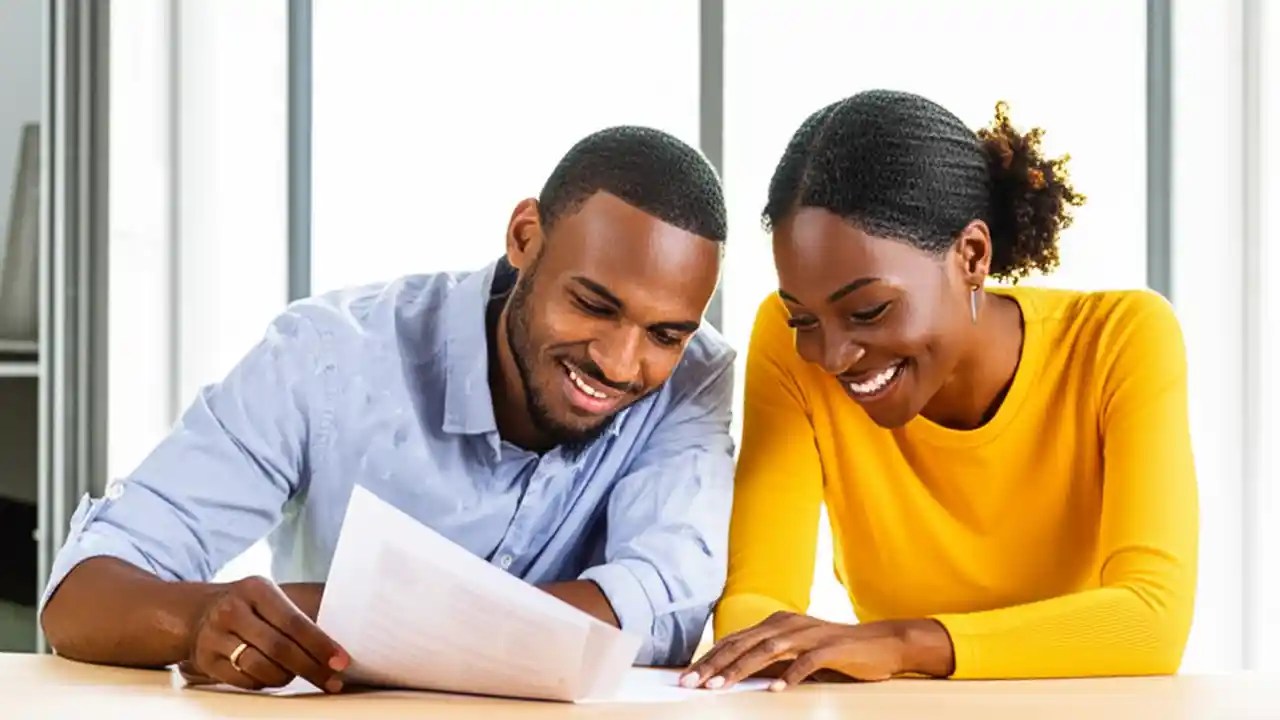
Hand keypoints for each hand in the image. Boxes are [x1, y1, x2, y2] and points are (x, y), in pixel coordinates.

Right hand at [178, 576, 348, 692]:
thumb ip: (297, 614)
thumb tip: (339, 641)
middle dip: (311, 667)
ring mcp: (215, 636)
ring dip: (288, 677)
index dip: (320, 644)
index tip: (340, 661)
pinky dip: (266, 683)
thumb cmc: (247, 605)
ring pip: (261, 668)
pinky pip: (245, 681)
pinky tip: (275, 677)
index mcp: (256, 589)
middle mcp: (232, 610)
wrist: (198, 612)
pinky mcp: (206, 661)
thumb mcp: (269, 595)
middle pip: (279, 648)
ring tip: (300, 675)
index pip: (294, 622)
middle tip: (332, 680)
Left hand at [679, 612, 953, 690]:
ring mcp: (809, 634)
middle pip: (743, 644)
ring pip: (767, 651)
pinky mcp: (831, 647)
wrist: (880, 644)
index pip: (733, 641)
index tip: (685, 676)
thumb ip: (766, 659)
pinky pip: (806, 662)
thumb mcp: (794, 652)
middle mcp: (787, 624)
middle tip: (691, 683)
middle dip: (714, 665)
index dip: (708, 659)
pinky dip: (789, 675)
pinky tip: (774, 690)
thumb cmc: (832, 652)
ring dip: (741, 670)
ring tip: (721, 687)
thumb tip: (731, 674)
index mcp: (775, 623)